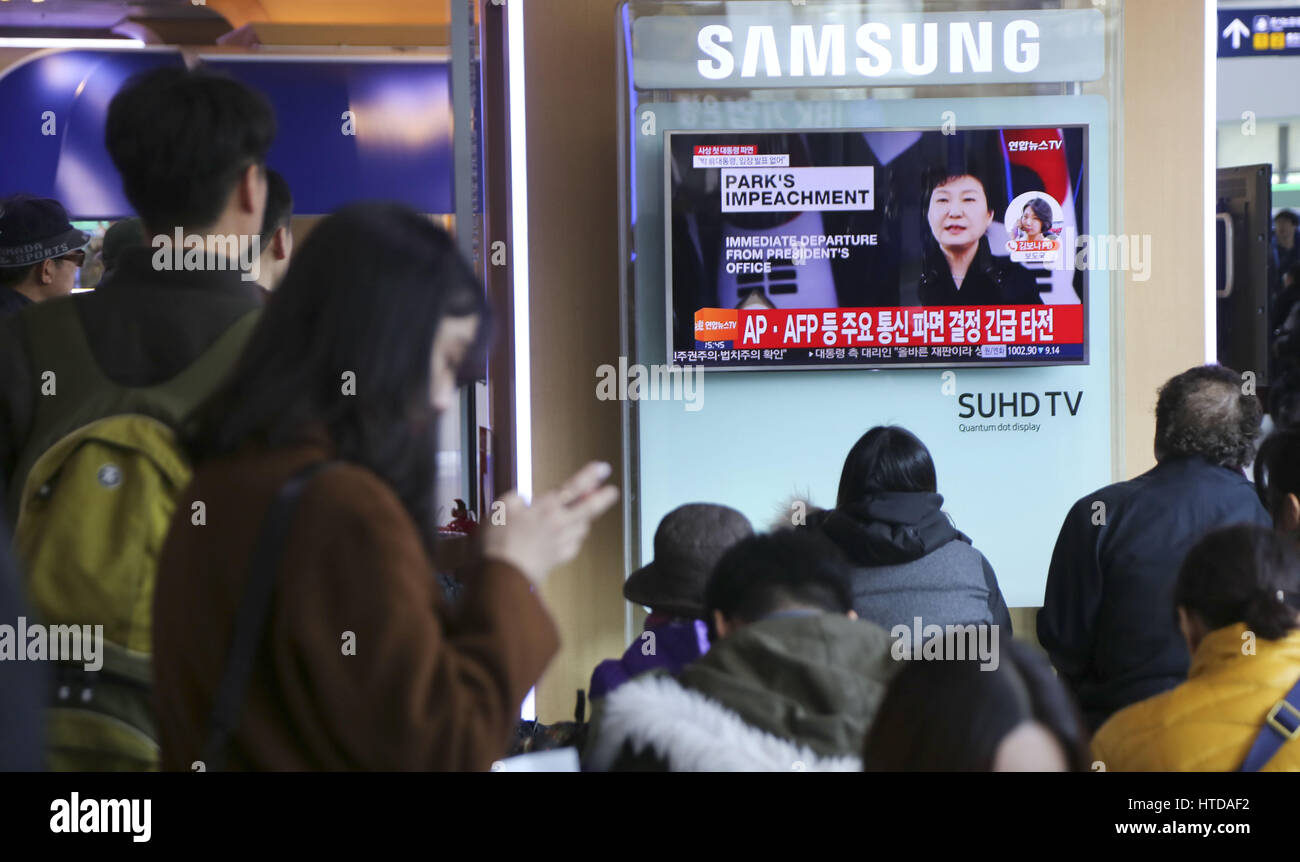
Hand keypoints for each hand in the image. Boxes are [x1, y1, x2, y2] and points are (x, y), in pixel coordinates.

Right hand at [482, 461, 619, 584]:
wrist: (503, 575)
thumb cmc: (500, 539)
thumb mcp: (500, 508)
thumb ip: (515, 499)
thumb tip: (523, 500)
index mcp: (547, 507)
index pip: (574, 487)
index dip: (590, 476)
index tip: (603, 468)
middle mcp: (560, 523)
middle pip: (588, 509)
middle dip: (603, 498)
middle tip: (613, 491)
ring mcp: (561, 543)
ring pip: (583, 528)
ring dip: (586, 519)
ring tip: (584, 514)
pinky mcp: (558, 560)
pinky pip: (574, 545)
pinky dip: (575, 538)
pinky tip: (570, 536)